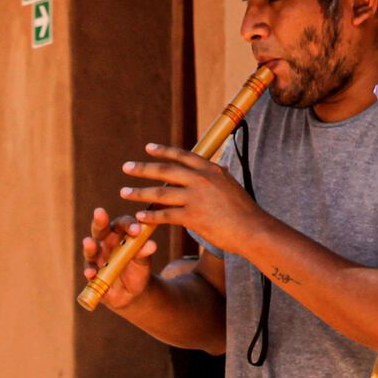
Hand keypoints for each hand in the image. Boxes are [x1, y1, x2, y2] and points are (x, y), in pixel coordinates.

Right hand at [81, 207, 156, 311]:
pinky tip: (91, 273)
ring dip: (90, 246)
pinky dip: (90, 271)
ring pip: (91, 249)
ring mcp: (97, 258)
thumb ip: (144, 253)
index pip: (122, 223)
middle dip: (99, 221)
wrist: (132, 292)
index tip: (136, 230)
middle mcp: (105, 242)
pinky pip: (89, 271)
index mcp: (120, 234)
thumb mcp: (143, 261)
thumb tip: (151, 245)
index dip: (128, 224)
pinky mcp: (92, 274)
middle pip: (100, 229)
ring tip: (88, 242)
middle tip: (99, 212)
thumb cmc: (137, 269)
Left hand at [121, 144, 264, 254]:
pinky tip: (139, 217)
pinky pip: (166, 215)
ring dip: (139, 193)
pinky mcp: (193, 217)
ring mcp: (196, 198)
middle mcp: (201, 179)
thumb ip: (216, 176)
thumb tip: (212, 168)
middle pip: (165, 171)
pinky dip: (151, 216)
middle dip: (143, 169)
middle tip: (126, 167)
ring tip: (124, 192)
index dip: (163, 151)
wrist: (252, 229)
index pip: (182, 155)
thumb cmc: (243, 210)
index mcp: (211, 169)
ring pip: (160, 194)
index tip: (148, 148)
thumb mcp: (230, 184)